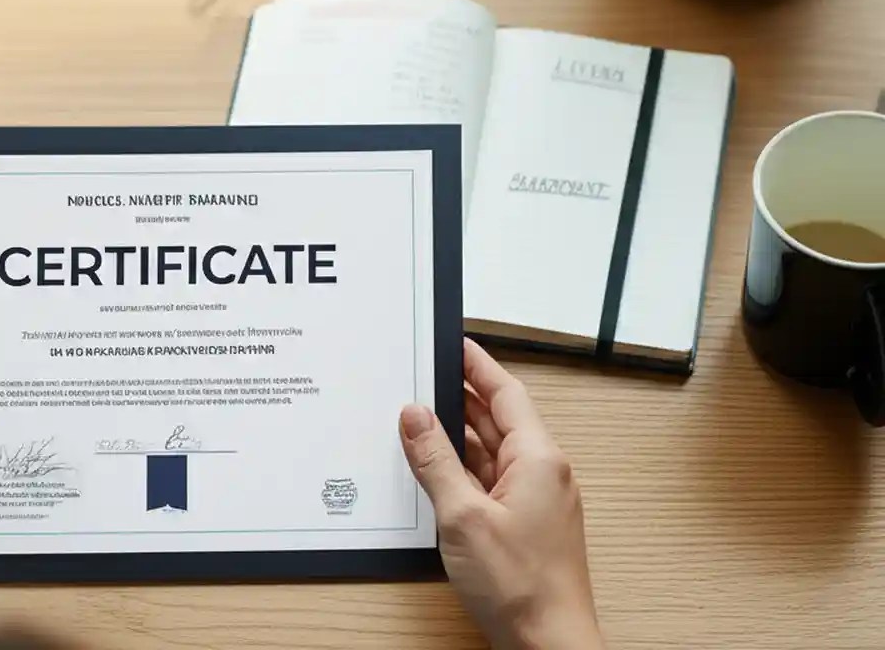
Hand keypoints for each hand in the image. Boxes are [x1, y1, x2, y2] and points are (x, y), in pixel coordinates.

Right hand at [399, 338, 602, 649]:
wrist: (549, 644)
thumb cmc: (520, 587)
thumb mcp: (462, 516)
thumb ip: (435, 460)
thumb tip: (414, 415)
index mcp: (538, 459)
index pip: (505, 393)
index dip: (478, 365)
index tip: (454, 343)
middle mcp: (543, 472)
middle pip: (498, 419)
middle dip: (461, 396)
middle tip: (423, 376)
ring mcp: (535, 499)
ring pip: (492, 451)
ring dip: (458, 435)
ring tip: (419, 417)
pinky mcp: (524, 523)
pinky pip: (491, 479)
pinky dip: (463, 468)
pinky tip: (436, 469)